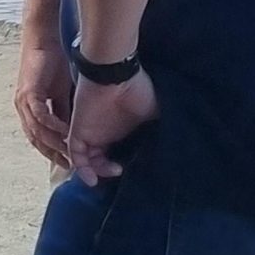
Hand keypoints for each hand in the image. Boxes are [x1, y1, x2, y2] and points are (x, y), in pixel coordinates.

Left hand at [14, 33, 73, 167]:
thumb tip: (71, 132)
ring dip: (54, 144)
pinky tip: (67, 133)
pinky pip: (40, 116)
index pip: (39, 138)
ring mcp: (23, 102)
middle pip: (35, 139)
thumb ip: (63, 112)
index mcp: (29, 110)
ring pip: (37, 131)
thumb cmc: (52, 63)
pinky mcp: (28, 93)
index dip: (52, 152)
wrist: (43, 40)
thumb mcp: (61, 93)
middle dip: (53, 154)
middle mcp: (22, 108)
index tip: (68, 163)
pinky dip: (54, 126)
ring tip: (70, 153)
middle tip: (70, 165)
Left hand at [67, 69, 158, 187]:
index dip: (119, 163)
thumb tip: (178, 144)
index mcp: (117, 128)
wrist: (116, 74)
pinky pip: (75, 154)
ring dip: (96, 171)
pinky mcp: (78, 129)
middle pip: (98, 157)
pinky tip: (92, 180)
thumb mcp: (154, 112)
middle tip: (120, 172)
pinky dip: (81, 169)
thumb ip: (158, 128)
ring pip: (86, 159)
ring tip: (112, 172)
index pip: (113, 151)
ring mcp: (89, 130)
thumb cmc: (136, 89)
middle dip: (106, 170)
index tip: (133, 169)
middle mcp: (102, 130)